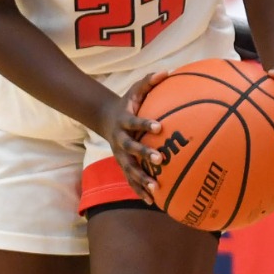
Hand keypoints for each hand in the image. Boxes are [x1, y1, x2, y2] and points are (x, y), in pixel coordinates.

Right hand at [99, 70, 171, 203]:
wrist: (105, 118)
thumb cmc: (126, 103)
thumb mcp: (135, 90)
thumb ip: (149, 81)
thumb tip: (168, 71)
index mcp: (124, 122)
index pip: (135, 123)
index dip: (146, 124)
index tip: (160, 127)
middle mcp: (120, 140)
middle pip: (131, 149)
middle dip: (144, 155)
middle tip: (160, 159)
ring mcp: (120, 155)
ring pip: (129, 170)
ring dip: (141, 180)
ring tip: (155, 189)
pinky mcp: (122, 165)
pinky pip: (131, 180)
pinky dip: (139, 190)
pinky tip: (152, 202)